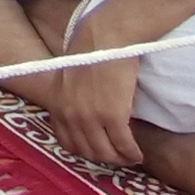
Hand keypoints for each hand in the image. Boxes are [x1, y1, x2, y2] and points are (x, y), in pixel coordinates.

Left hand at [30, 16, 146, 168]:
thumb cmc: (92, 51)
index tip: (99, 151)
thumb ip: (72, 100)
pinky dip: (132, 153)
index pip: (68, 143)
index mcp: (56, 105)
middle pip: (87, 151)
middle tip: (119, 157)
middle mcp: (69, 114)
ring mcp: (89, 116)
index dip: (86, 151)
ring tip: (130, 157)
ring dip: (120, 159)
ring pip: (105, 152)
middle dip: (105, 158)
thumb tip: (85, 118)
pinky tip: (138, 153)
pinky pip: (123, 144)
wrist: (106, 35)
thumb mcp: (70, 78)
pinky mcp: (112, 115)